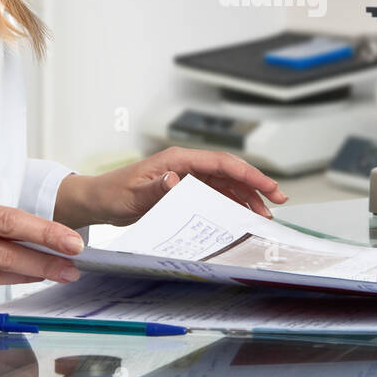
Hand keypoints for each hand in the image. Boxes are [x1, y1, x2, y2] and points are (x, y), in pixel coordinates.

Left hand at [54, 147, 288, 228]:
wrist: (99, 200)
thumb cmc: (114, 193)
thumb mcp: (134, 195)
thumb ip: (157, 189)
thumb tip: (176, 181)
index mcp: (178, 159)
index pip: (222, 163)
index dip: (248, 174)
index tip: (268, 187)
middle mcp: (186, 166)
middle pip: (230, 173)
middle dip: (255, 186)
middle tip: (278, 201)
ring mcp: (187, 177)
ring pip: (226, 185)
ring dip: (246, 198)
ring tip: (264, 215)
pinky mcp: (184, 190)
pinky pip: (214, 195)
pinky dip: (231, 205)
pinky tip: (241, 217)